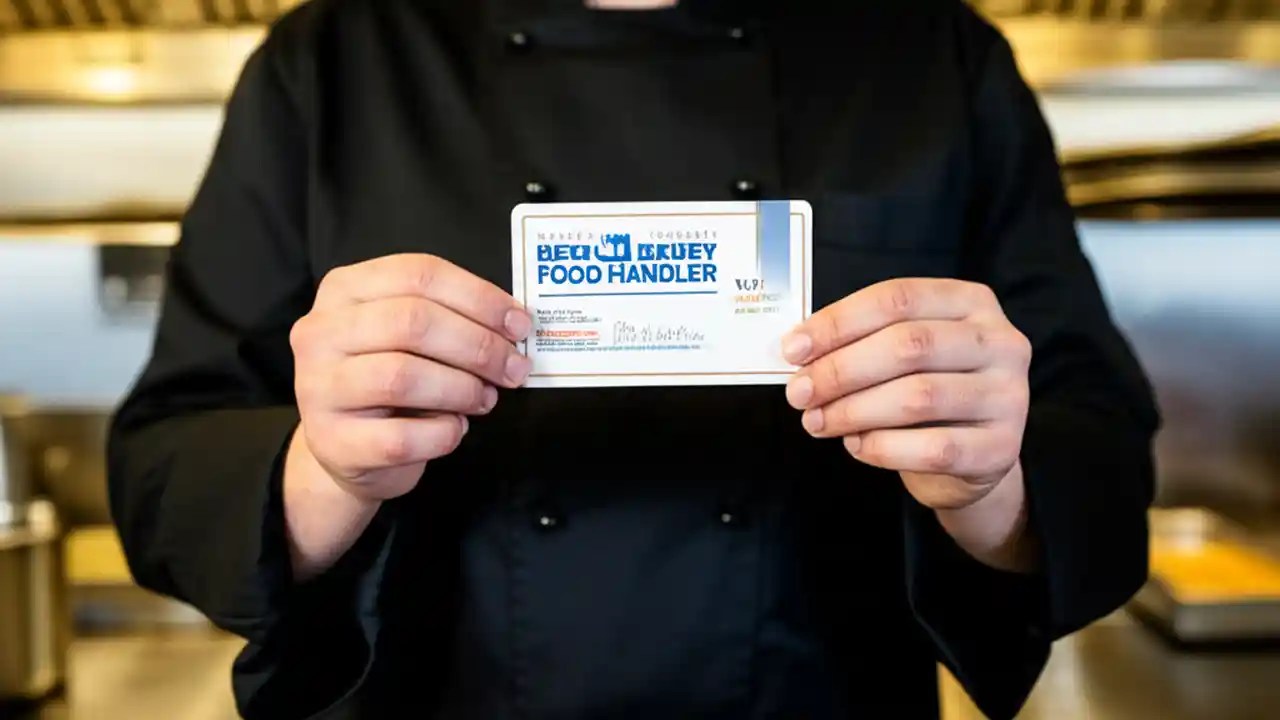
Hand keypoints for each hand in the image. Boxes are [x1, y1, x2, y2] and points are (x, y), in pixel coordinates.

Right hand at [290, 254, 531, 500]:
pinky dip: (443, 433)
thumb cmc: (386, 383)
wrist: (344, 449)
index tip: (518, 324)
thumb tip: (513, 326)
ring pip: (401, 377)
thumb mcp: (405, 336)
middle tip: (513, 368)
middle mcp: (320, 332)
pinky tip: (454, 428)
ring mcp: (318, 388)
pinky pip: (401, 437)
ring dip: (461, 388)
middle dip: (478, 345)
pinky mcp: (332, 442)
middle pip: (412, 322)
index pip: (419, 274)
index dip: (479, 297)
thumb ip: (448, 318)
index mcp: (344, 290)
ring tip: (486, 398)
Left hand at [782, 278, 1031, 510]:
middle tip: (799, 393)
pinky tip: (856, 445)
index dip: (839, 322)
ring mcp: (1009, 396)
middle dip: (840, 370)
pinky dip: (882, 447)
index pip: (898, 298)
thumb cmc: (925, 391)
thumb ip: (860, 342)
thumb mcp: (902, 353)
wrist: (972, 457)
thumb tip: (797, 350)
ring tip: (817, 422)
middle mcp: (1000, 342)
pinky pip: (932, 447)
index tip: (793, 349)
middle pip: (908, 345)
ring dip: (853, 411)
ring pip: (918, 397)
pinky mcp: (1002, 448)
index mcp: (971, 301)